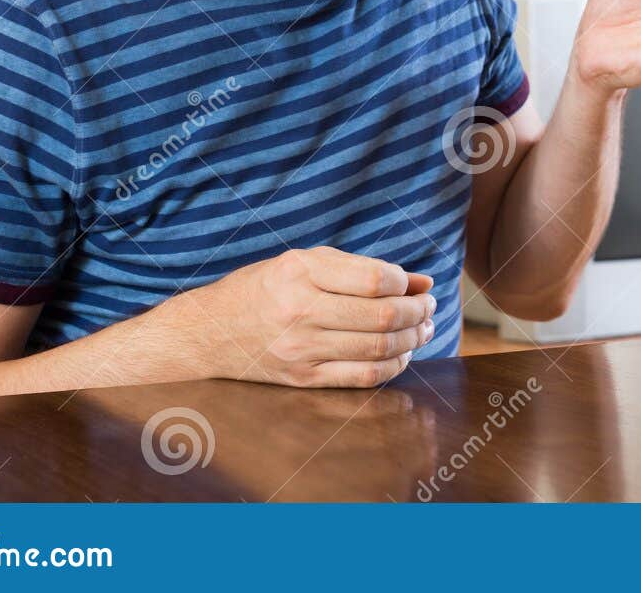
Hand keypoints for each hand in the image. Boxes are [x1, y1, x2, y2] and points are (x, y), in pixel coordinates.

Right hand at [191, 247, 437, 388]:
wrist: (210, 331)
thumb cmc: (266, 287)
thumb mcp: (308, 263)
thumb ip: (364, 269)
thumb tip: (421, 281)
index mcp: (301, 272)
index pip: (375, 279)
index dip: (406, 282)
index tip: (416, 284)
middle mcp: (300, 310)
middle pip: (382, 316)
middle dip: (418, 311)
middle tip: (429, 306)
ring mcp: (301, 348)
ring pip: (378, 348)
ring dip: (413, 339)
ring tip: (423, 328)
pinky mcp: (302, 378)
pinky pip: (362, 378)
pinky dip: (393, 366)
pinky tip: (401, 354)